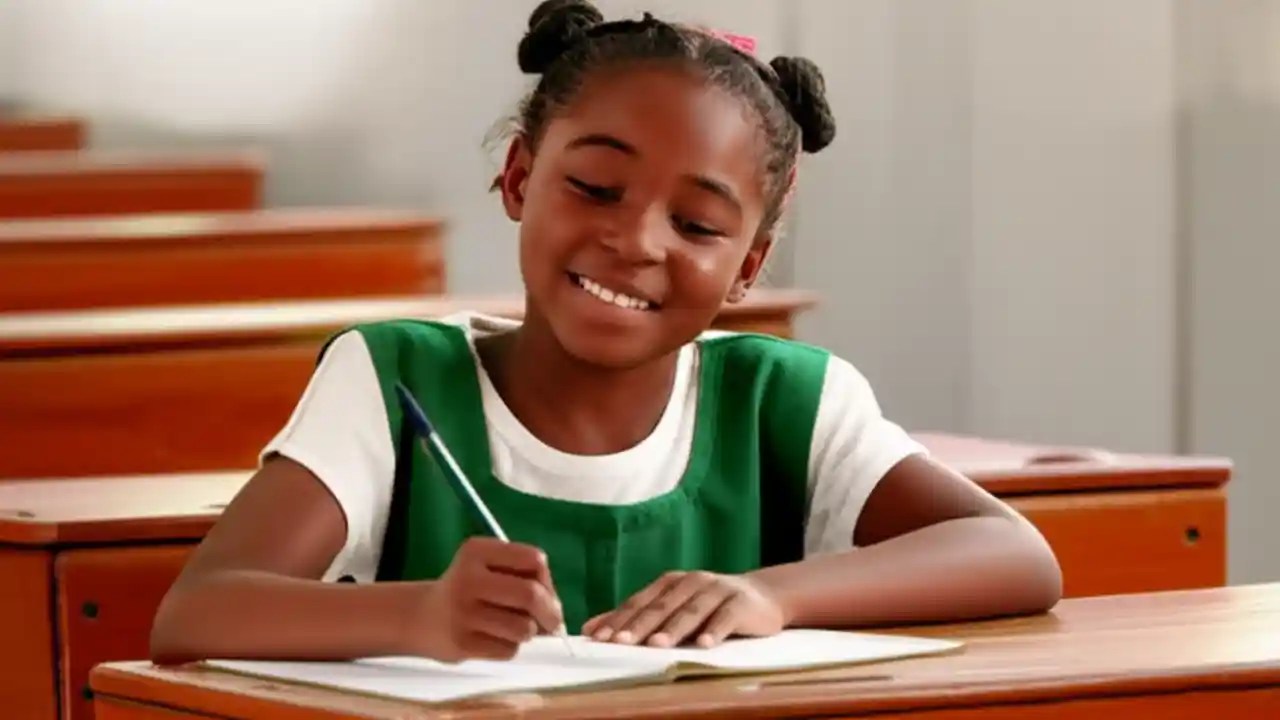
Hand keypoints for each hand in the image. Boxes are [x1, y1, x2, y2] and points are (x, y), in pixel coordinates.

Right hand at [410, 537, 563, 661]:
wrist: (420, 617)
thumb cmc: (468, 590)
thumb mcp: (488, 568)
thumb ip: (524, 579)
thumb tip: (557, 612)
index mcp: (477, 550)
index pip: (534, 559)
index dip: (548, 580)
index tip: (545, 593)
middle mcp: (468, 577)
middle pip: (530, 594)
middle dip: (550, 612)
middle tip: (552, 623)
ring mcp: (463, 611)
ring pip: (523, 627)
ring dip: (527, 632)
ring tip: (511, 628)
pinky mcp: (462, 642)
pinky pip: (508, 649)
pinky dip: (510, 647)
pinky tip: (492, 640)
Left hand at [582, 571, 787, 648]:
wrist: (762, 596)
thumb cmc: (709, 605)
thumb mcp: (672, 606)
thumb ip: (635, 617)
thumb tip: (591, 628)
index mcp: (669, 583)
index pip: (639, 603)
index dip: (618, 620)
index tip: (598, 639)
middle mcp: (690, 582)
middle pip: (661, 606)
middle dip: (639, 625)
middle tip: (620, 643)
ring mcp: (716, 590)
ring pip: (691, 610)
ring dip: (674, 628)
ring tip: (657, 645)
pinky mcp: (740, 603)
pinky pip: (726, 617)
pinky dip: (715, 630)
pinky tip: (705, 644)